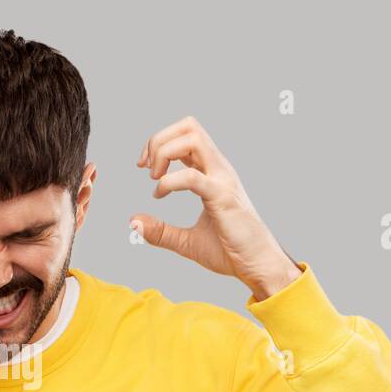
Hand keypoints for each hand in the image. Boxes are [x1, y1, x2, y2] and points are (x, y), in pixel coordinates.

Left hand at [130, 116, 300, 299]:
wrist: (257, 265)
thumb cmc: (230, 250)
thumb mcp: (186, 241)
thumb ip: (160, 231)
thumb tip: (133, 222)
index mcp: (211, 173)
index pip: (186, 135)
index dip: (159, 143)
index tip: (143, 166)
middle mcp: (218, 169)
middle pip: (189, 126)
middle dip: (159, 140)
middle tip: (147, 169)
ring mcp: (222, 180)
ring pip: (193, 139)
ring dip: (164, 152)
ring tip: (155, 179)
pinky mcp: (223, 197)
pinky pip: (192, 177)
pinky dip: (169, 182)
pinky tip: (160, 195)